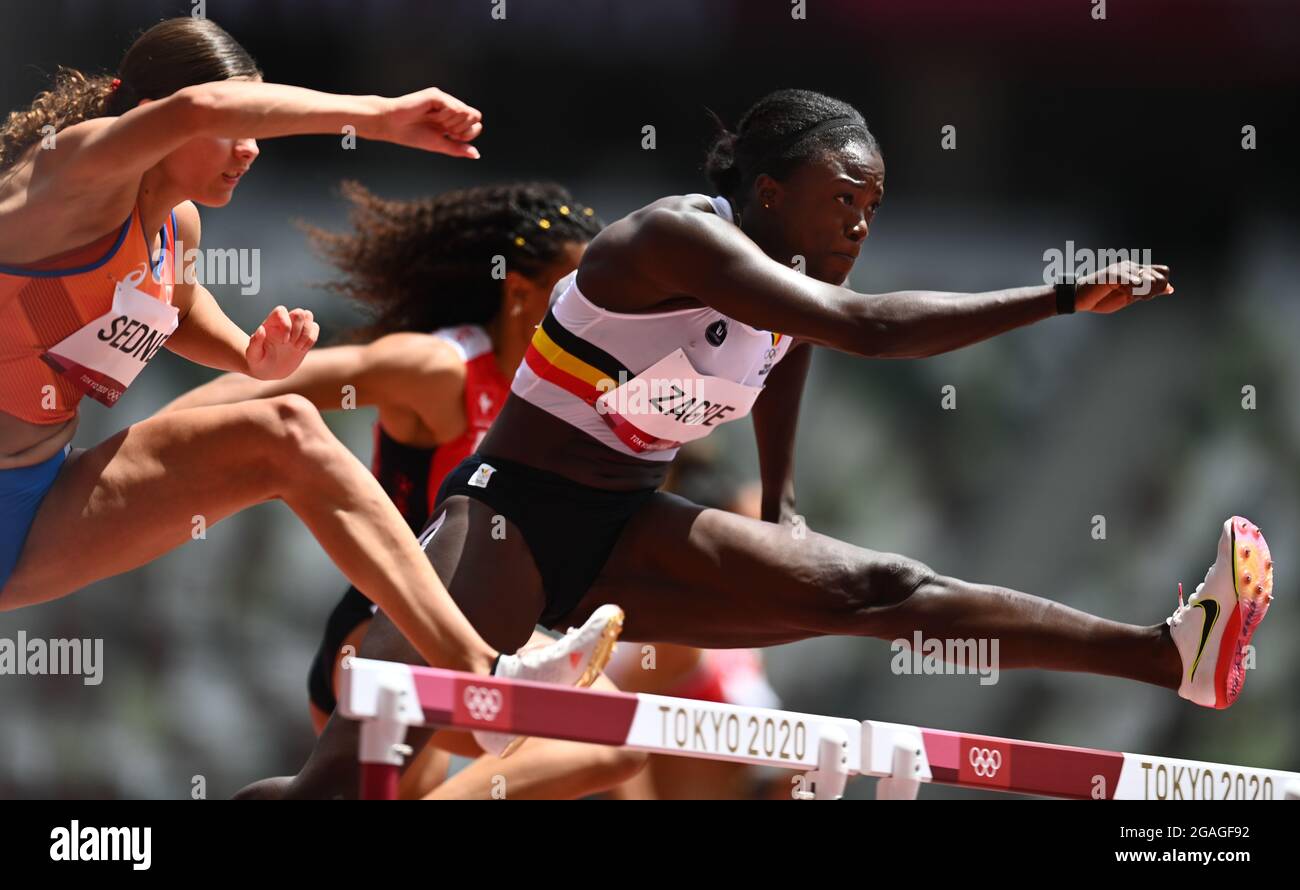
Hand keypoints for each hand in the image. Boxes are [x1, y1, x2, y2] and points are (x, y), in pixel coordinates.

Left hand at [246, 306, 317, 379]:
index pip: (281, 311)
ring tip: (298, 347)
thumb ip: (254, 343)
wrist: (268, 370)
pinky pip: (315, 327)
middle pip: (298, 312)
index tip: (283, 342)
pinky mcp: (304, 337)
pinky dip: (312, 339)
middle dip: (299, 329)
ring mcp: (295, 329)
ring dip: (307, 332)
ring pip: (308, 315)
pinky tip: (302, 350)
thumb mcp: (252, 356)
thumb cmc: (257, 362)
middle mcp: (284, 323)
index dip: (286, 324)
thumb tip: (261, 329)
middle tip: (291, 344)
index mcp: (270, 324)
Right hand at [366, 87, 482, 158]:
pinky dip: (445, 115)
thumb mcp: (440, 145)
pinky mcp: (436, 95)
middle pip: (474, 117)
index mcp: (452, 120)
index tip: (451, 136)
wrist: (392, 126)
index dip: (468, 133)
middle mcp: (450, 107)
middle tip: (441, 129)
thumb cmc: (412, 135)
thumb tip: (476, 154)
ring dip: (451, 122)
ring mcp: (444, 100)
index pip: (475, 124)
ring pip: (465, 112)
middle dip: (460, 128)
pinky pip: (453, 107)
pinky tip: (431, 115)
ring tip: (434, 121)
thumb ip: (458, 148)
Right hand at [1075, 262, 1173, 313]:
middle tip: (1137, 297)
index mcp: (1137, 271)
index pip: (1163, 271)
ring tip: (1127, 294)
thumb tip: (1170, 288)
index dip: (1160, 285)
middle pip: (1158, 276)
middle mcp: (1132, 266)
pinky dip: (1131, 289)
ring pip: (1147, 278)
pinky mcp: (1112, 272)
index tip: (1147, 297)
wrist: (1080, 299)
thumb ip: (1149, 292)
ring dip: (1142, 291)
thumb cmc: (1102, 298)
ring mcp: (1122, 268)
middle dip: (1153, 291)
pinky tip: (1123, 292)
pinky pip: (1131, 280)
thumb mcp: (1130, 297)